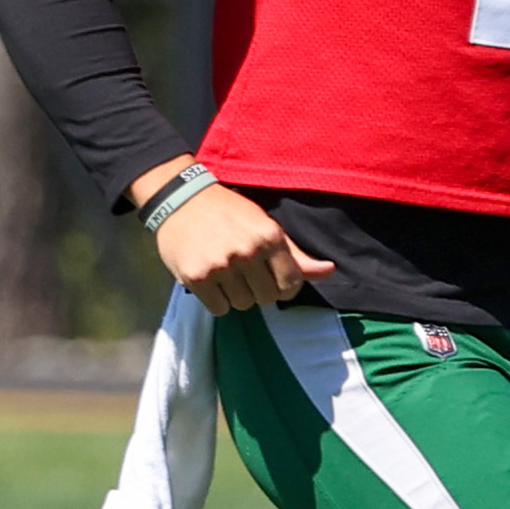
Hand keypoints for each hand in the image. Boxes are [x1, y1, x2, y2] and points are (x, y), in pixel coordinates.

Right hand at [147, 182, 335, 314]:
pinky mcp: (196, 276)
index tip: (272, 280)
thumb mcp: (266, 225)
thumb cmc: (228, 213)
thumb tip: (330, 270)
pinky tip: (211, 280)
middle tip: (244, 273)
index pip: (291, 284)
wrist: (180, 199)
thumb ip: (296, 254)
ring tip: (226, 273)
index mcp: (270, 237)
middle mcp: (247, 252)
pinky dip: (217, 300)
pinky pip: (219, 309)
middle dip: (258, 290)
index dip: (284, 287)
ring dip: (237, 295)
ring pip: (243, 305)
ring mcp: (221, 265)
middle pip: (267, 298)